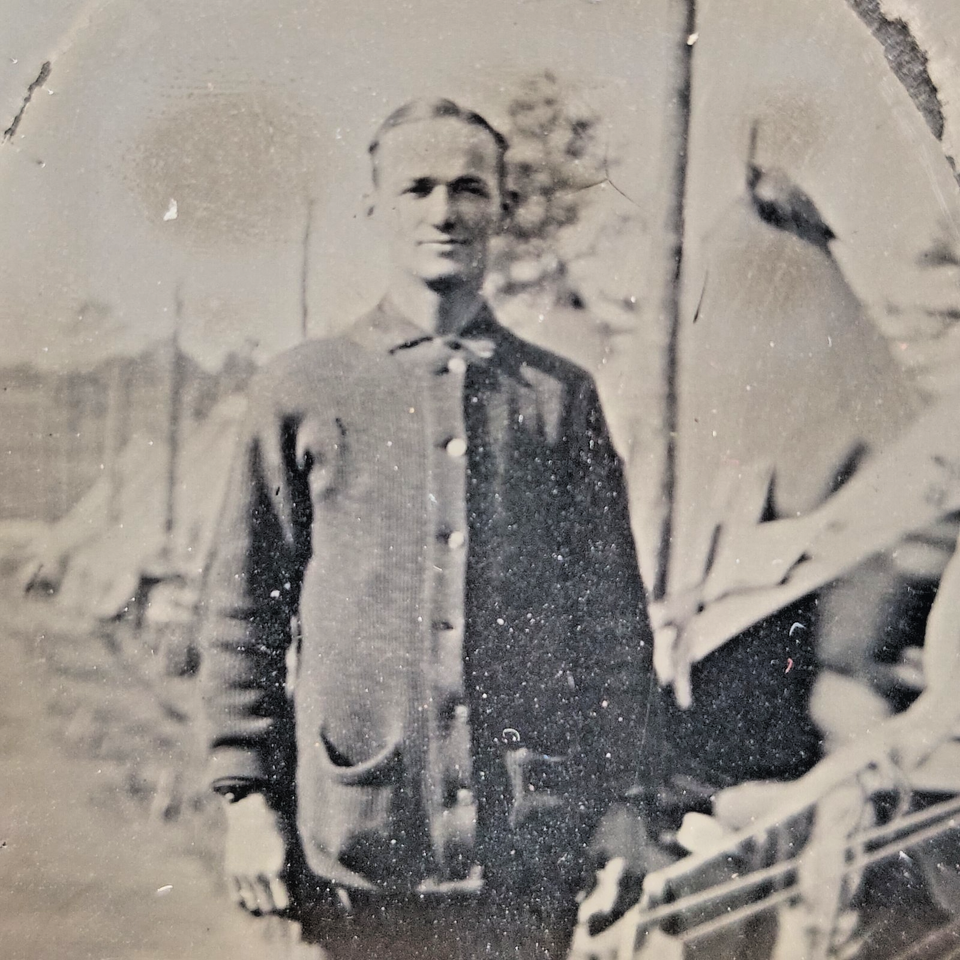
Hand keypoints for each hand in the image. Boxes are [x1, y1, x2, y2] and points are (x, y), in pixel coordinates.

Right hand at [222, 792, 290, 914]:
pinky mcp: (231, 871)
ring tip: (267, 899)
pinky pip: (236, 899)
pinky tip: (253, 897)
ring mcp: (242, 874)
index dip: (289, 904)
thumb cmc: (279, 825)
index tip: (293, 900)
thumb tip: (297, 893)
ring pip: (251, 906)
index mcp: (277, 868)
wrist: (252, 808)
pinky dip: (245, 902)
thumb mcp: (291, 846)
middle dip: (275, 907)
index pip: (284, 904)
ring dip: (260, 906)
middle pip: (268, 908)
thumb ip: (292, 870)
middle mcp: (258, 874)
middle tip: (280, 900)